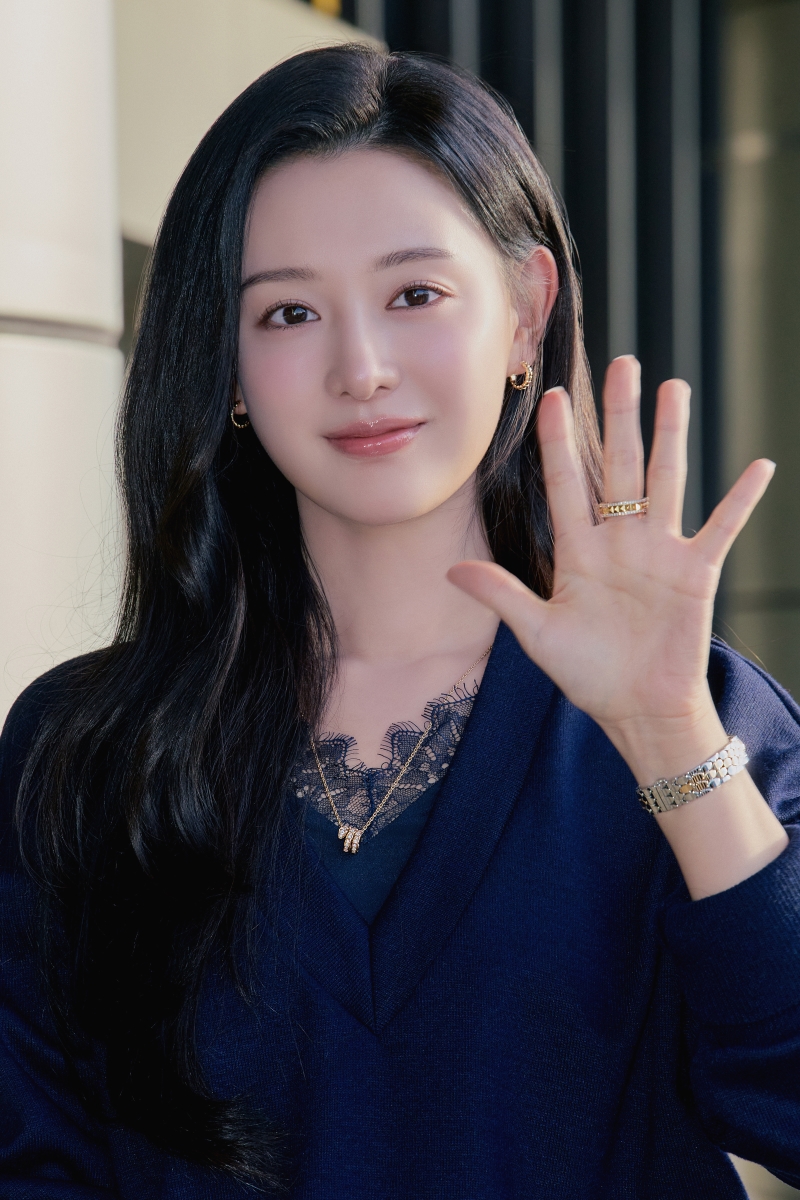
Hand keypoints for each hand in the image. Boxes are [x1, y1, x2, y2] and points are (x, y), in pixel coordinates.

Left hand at [449, 356, 773, 780]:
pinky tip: (759, 466)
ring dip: (670, 435)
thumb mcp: (537, 634)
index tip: (551, 397)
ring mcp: (660, 552)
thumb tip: (450, 570)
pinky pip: (721, 528)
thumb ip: (502, 596)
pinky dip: (740, 500)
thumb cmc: (588, 673)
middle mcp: (620, 541)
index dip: (558, 443)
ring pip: (665, 480)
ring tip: (673, 387)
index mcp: (580, 552)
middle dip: (619, 415)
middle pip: (618, 466)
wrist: (638, 710)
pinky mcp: (695, 573)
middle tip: (622, 364)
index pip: (566, 484)